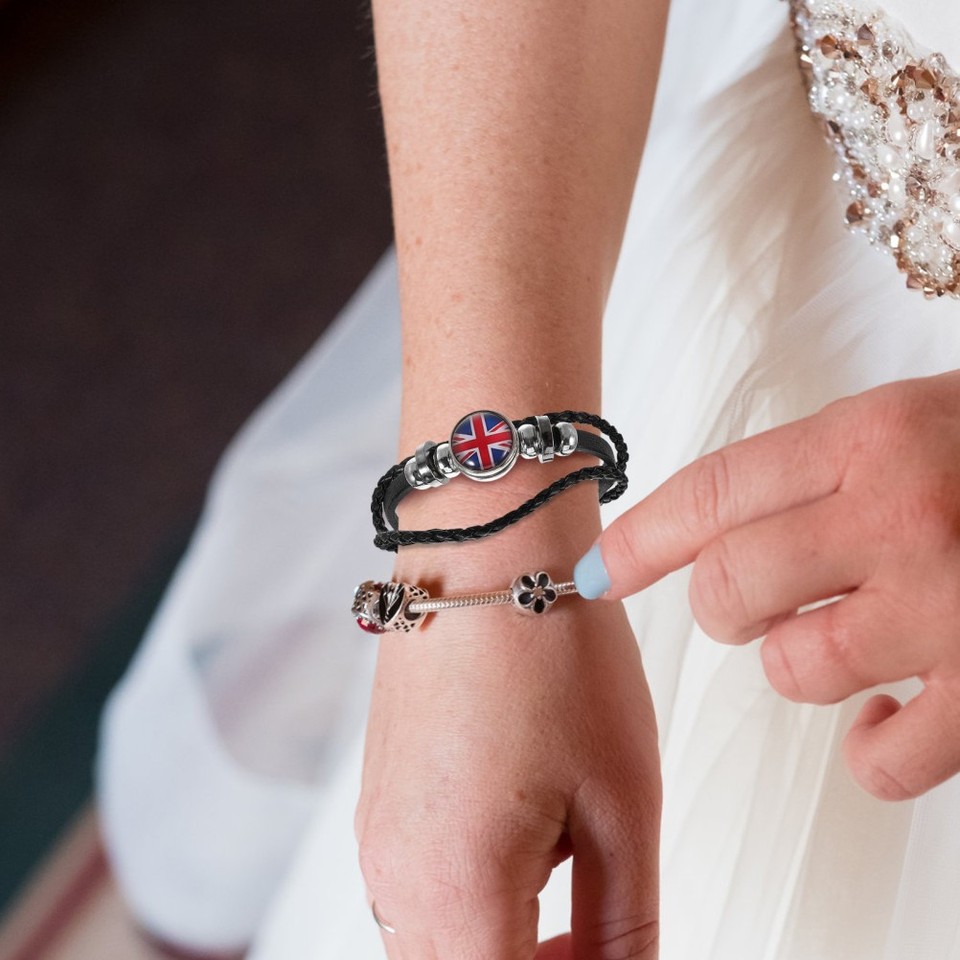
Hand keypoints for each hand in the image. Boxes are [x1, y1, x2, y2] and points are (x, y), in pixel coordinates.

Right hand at [355, 569, 659, 958]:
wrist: (485, 552)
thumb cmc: (549, 648)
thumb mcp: (620, 804)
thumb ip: (623, 928)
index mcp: (453, 888)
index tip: (616, 959)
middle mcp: (394, 874)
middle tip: (605, 939)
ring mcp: (377, 837)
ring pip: (441, 947)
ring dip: (508, 944)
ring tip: (576, 883)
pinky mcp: (380, 804)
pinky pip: (422, 894)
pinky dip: (476, 901)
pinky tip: (528, 841)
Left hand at [582, 371, 959, 801]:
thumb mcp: (918, 421)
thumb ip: (821, 468)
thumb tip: (714, 531)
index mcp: (875, 436)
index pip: (714, 490)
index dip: (641, 538)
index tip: (599, 572)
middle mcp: (905, 515)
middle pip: (731, 587)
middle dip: (721, 607)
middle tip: (749, 603)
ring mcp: (953, 606)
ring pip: (794, 670)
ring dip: (797, 666)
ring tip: (844, 639)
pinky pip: (884, 758)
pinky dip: (874, 748)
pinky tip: (893, 710)